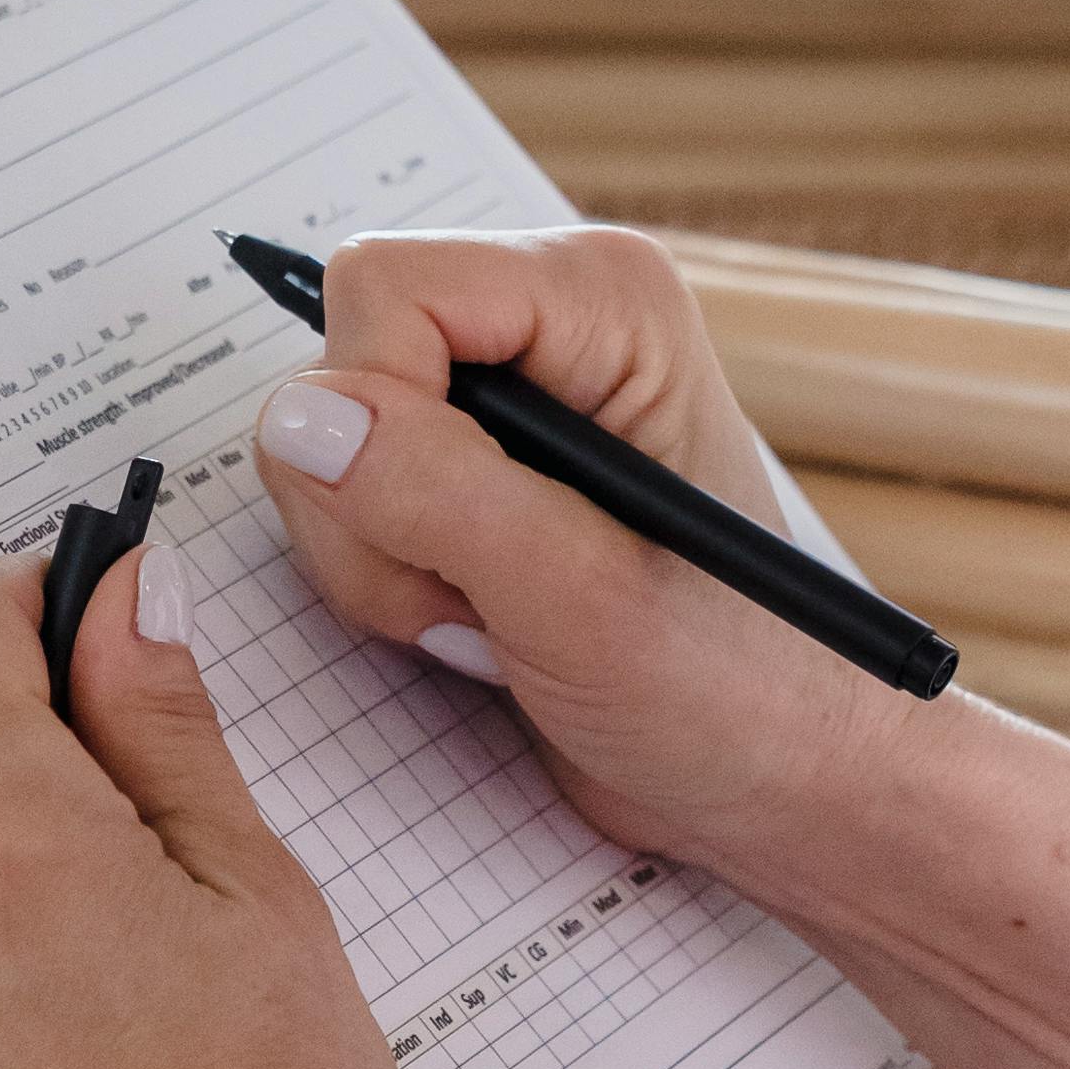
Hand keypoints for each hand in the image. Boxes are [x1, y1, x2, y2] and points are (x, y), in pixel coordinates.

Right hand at [251, 230, 918, 899]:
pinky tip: (473, 620)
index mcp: (602, 297)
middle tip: (480, 598)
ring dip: (377, 557)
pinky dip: (380, 573)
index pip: (385, 288)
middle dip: (373, 505)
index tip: (447, 534)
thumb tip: (300, 414)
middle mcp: (544, 320)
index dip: (378, 414)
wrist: (769, 780)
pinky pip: (340, 488)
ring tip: (491, 619)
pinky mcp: (465, 461)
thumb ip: (439, 492)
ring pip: (323, 435)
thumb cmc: (731, 690)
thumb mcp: (582, 598)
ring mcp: (500, 392)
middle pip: (340, 360)